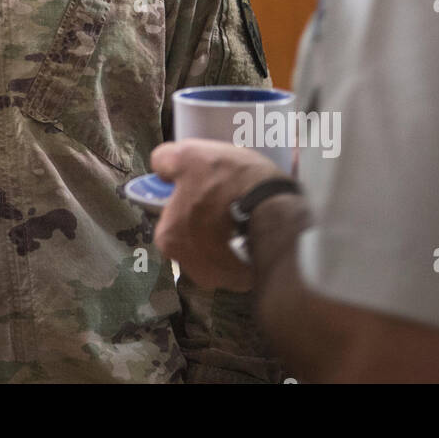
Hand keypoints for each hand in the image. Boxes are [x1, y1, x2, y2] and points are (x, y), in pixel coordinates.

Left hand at [150, 139, 283, 290]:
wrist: (278, 209)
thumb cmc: (228, 182)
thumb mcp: (187, 155)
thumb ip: (164, 161)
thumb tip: (160, 168)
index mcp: (168, 239)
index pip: (172, 217)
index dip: (187, 198)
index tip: (205, 186)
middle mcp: (190, 267)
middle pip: (195, 236)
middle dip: (207, 220)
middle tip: (227, 196)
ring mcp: (221, 280)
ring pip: (218, 250)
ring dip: (227, 235)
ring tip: (244, 210)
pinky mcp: (248, 282)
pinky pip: (241, 260)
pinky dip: (246, 246)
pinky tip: (255, 226)